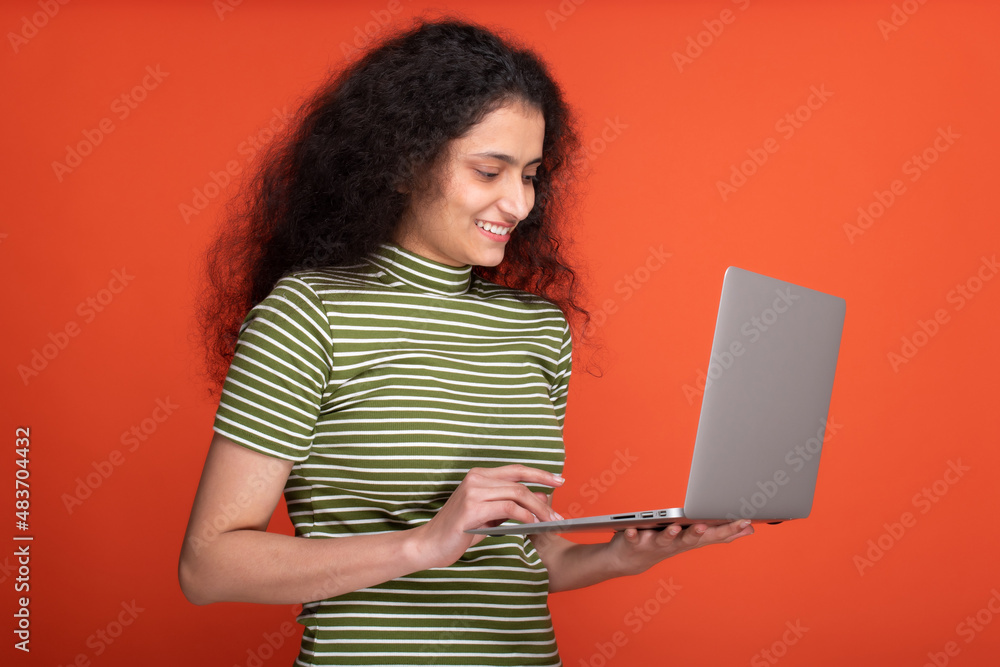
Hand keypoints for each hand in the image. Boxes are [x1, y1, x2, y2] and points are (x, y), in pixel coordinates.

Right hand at [409, 465, 564, 568]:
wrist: (429, 544)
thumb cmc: (458, 532)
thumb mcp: (489, 515)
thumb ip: (511, 505)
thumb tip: (541, 498)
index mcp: (479, 476)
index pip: (516, 470)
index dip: (540, 474)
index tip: (559, 480)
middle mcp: (476, 478)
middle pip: (519, 482)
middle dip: (543, 497)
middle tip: (559, 514)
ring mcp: (473, 491)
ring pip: (516, 494)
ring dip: (537, 509)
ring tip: (549, 523)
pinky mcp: (471, 508)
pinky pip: (507, 508)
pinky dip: (524, 516)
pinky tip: (532, 524)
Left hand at [607, 520, 753, 576]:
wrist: (631, 560)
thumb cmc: (668, 543)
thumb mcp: (696, 538)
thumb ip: (720, 533)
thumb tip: (749, 529)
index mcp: (690, 540)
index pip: (712, 535)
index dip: (729, 529)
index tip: (745, 520)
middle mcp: (674, 544)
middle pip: (689, 540)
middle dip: (697, 534)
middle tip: (704, 526)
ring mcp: (655, 544)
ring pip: (664, 540)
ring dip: (669, 535)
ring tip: (673, 527)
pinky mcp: (635, 542)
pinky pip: (633, 538)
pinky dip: (633, 534)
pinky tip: (632, 530)